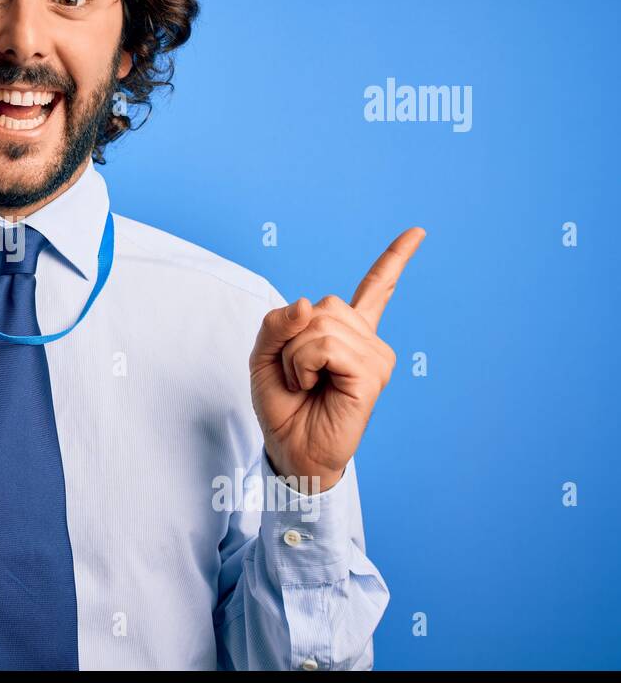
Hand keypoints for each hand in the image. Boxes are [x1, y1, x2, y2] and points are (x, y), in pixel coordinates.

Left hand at [249, 227, 424, 492]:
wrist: (291, 450)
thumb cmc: (283, 406)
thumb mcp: (264, 356)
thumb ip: (277, 323)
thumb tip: (307, 303)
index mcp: (346, 334)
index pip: (375, 289)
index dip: (395, 260)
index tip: (418, 232)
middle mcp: (367, 341)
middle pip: (323, 305)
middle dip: (291, 339)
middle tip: (298, 375)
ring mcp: (374, 356)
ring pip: (319, 325)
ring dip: (294, 356)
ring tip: (306, 383)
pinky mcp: (372, 373)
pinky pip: (324, 346)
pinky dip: (303, 365)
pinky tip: (314, 386)